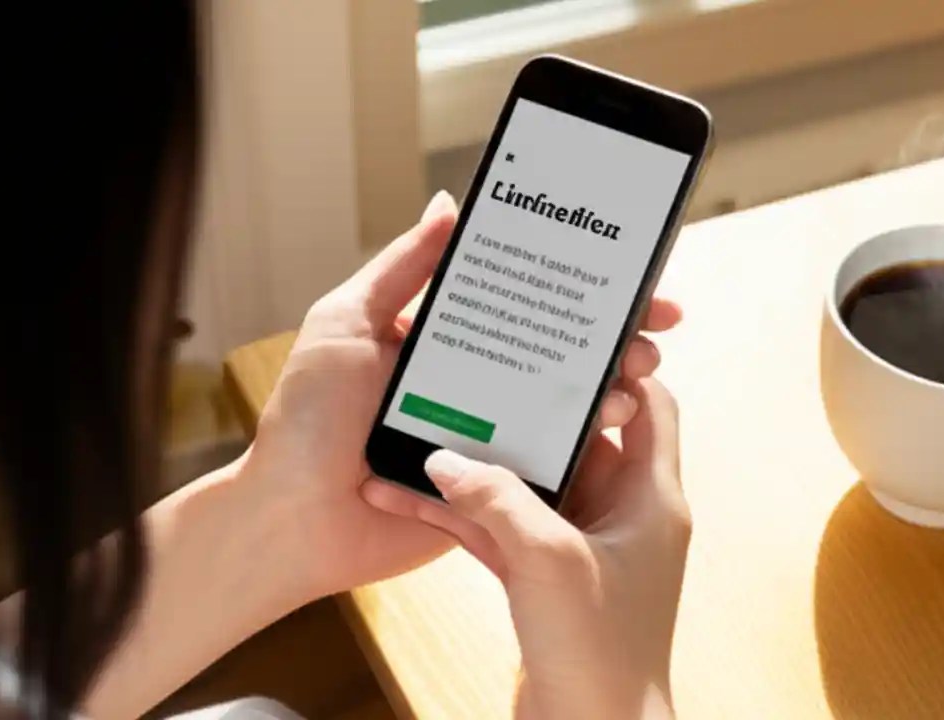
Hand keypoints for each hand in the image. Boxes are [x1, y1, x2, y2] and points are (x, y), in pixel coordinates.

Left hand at [238, 192, 683, 597]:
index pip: (523, 301)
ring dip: (610, 386)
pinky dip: (588, 442)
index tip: (628, 277)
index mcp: (442, 338)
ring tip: (630, 379)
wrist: (291, 521)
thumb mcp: (345, 325)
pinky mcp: (495, 485)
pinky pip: (550, 461)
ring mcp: (488, 433)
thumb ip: (400, 268)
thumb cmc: (305, 422)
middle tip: (652, 334)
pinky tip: (612, 425)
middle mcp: (473, 381)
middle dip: (615, 338)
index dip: (576, 287)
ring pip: (566, 404)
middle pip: (559, 350)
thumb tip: (450, 205)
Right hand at [364, 378, 690, 719]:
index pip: (649, 406)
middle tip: (474, 375)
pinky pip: (500, 531)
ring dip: (475, 469)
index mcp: (650, 498)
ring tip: (417, 435)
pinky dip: (459, 517)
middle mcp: (621, 516)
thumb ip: (498, 499)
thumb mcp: (548, 559)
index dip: (615, 372)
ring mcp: (581, 549)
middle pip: (574, 441)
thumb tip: (445, 457)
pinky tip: (404, 499)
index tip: (565, 345)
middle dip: (521, 415)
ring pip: (526, 488)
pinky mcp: (544, 581)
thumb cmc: (599, 652)